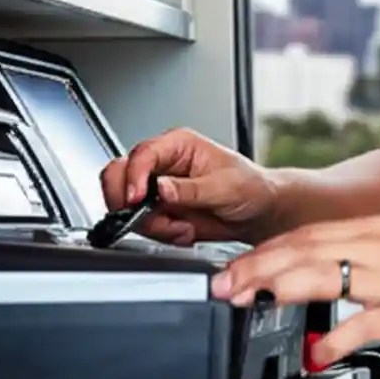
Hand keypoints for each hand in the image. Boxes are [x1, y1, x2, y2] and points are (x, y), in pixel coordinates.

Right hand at [100, 128, 279, 244]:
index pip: (142, 155)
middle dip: (129, 201)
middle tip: (150, 217)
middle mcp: (163, 163)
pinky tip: (183, 231)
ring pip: (126, 204)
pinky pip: (141, 224)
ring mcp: (157, 188)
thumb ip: (190, 189)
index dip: (133, 177)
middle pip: (119, 174)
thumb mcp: (225, 187)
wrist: (260, 212)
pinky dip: (160, 233)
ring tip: (182, 227)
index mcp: (178, 145)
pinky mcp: (159, 210)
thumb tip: (161, 188)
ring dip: (151, 223)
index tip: (137, 199)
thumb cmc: (250, 188)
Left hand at [211, 215, 379, 366]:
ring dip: (279, 289)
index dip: (268, 250)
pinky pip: (358, 325)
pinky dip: (330, 340)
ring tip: (251, 305)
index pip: (309, 234)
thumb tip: (332, 272)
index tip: (239, 266)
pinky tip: (313, 353)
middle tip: (227, 286)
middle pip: (304, 250)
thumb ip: (370, 259)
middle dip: (258, 267)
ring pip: (322, 275)